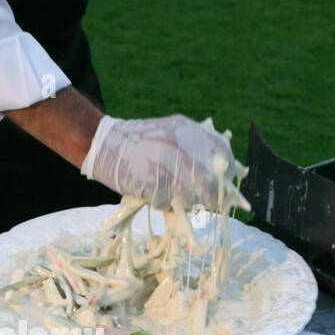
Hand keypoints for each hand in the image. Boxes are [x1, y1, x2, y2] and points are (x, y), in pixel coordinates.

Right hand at [80, 114, 249, 211]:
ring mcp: (167, 165)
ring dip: (184, 203)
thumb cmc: (140, 142)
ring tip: (172, 196)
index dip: (229, 171)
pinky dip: (161, 203)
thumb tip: (222, 170)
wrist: (105, 143)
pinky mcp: (152, 182)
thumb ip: (194, 145)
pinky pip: (167, 203)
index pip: (223, 151)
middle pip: (210, 181)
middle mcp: (181, 146)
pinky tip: (152, 193)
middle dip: (210, 196)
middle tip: (205, 202)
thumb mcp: (171, 133)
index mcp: (188, 131)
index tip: (227, 184)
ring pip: (191, 197)